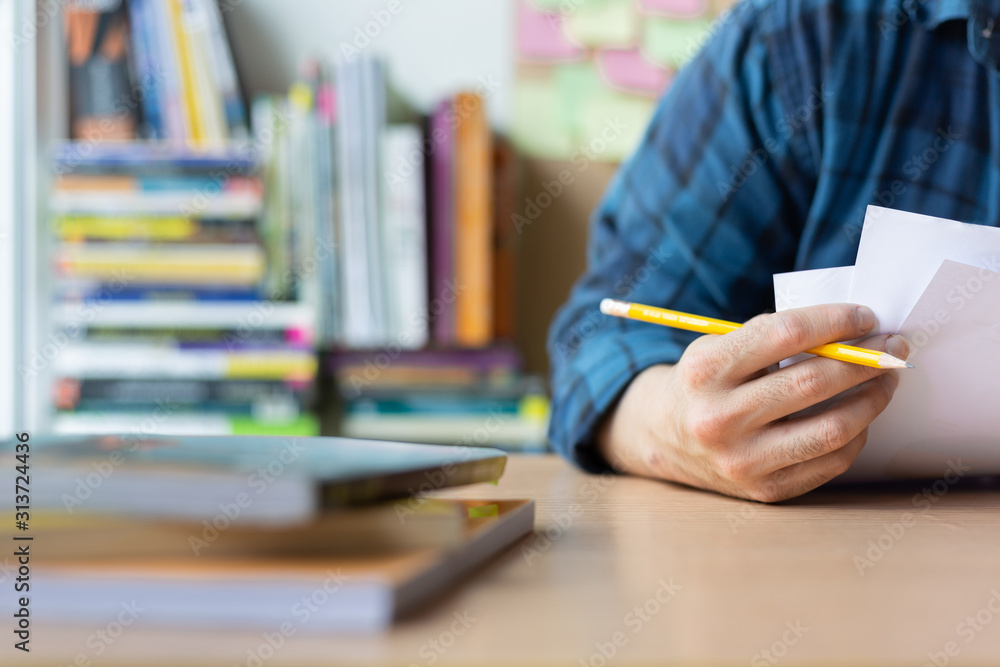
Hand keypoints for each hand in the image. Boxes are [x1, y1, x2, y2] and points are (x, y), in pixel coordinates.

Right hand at [596, 304, 908, 501]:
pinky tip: (858, 416)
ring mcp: (741, 460)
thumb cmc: (703, 382)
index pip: (784, 334)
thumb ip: (771, 337)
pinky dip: (855, 436)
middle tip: (891, 348)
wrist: (664, 437)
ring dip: (871, 400)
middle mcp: (719, 418)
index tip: (866, 316)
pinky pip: (829, 463)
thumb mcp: (717, 346)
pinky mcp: (762, 490)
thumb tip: (850, 331)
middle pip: (813, 382)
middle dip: (865, 360)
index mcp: (705, 370)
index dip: (835, 320)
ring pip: (831, 428)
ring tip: (884, 382)